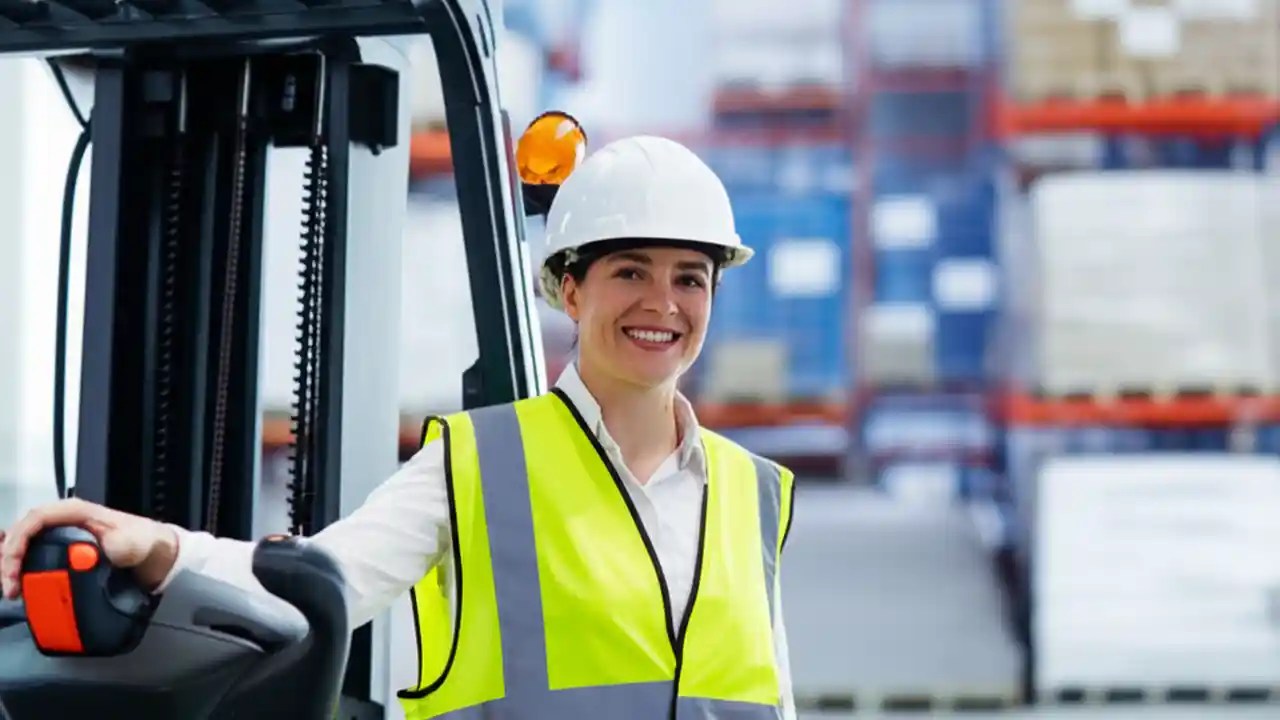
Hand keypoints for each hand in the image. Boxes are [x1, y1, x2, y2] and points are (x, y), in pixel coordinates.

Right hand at [1, 498, 178, 599]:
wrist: (155, 554)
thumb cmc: (144, 541)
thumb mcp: (133, 542)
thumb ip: (119, 545)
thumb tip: (100, 552)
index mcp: (76, 512)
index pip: (35, 519)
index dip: (18, 540)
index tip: (14, 566)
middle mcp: (64, 521)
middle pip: (22, 533)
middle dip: (10, 559)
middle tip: (11, 586)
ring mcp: (61, 536)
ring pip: (24, 546)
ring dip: (13, 567)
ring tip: (13, 590)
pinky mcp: (63, 552)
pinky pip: (33, 557)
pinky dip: (23, 571)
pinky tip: (21, 587)